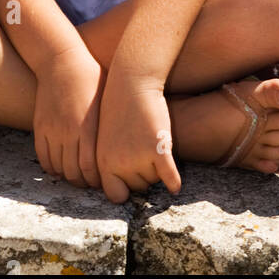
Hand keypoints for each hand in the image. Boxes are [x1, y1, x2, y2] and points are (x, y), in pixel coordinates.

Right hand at [32, 45, 104, 189]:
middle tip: (90, 182)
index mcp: (88, 126)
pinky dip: (51, 168)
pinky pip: (43, 158)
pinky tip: (60, 165)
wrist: (61, 60)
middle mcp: (68, 131)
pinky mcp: (40, 127)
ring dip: (67, 176)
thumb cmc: (91, 76)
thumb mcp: (108, 96)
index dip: (96, 180)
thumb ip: (111, 122)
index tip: (102, 180)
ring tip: (76, 175)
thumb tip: (128, 140)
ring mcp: (52, 130)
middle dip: (83, 182)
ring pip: (57, 168)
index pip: (90, 168)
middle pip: (73, 173)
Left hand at [95, 70, 181, 203]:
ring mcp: (139, 158)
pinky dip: (173, 182)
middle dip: (143, 173)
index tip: (128, 179)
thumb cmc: (119, 108)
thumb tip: (117, 189)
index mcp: (102, 163)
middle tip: (140, 148)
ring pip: (154, 179)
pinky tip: (176, 187)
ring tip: (149, 142)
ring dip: (156, 167)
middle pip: (139, 187)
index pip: (115, 195)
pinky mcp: (158, 149)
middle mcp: (119, 164)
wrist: (132, 82)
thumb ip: (109, 162)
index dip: (124, 188)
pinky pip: (169, 176)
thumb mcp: (104, 138)